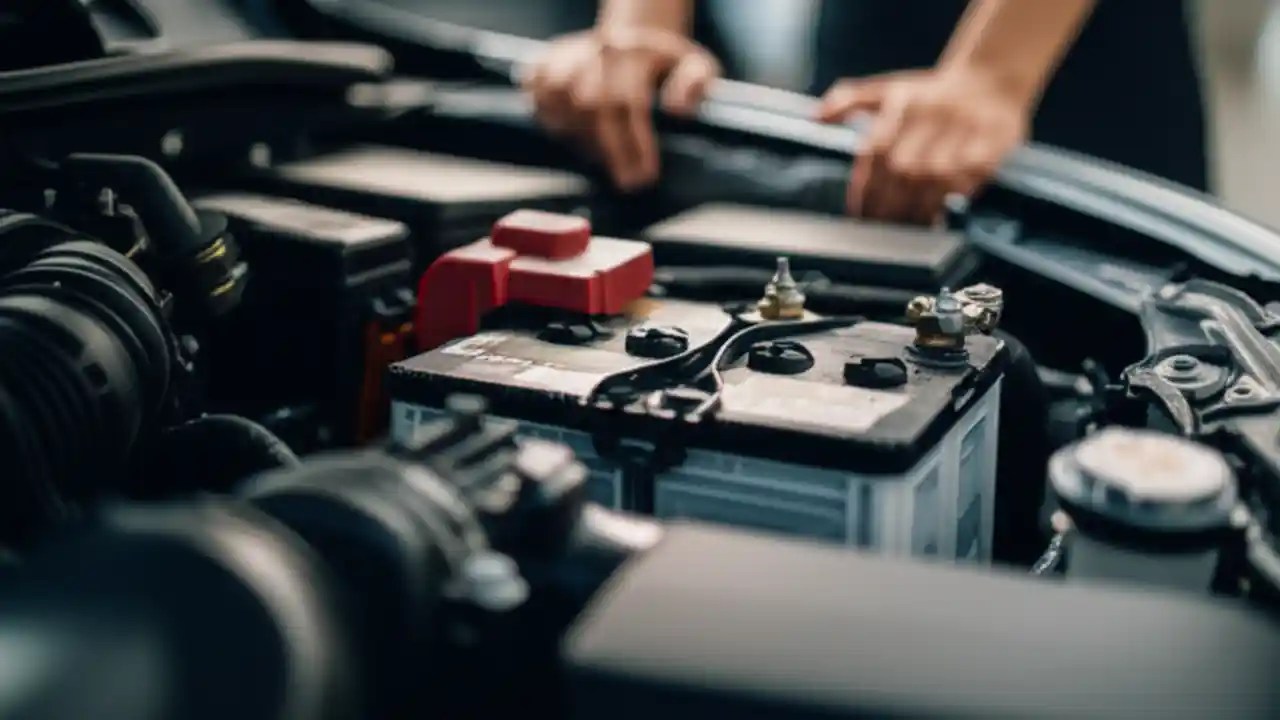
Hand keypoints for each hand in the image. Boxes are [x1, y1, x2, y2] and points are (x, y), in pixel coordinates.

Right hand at [522, 28, 720, 190]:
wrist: (630, 36)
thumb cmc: (666, 62)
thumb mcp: (698, 65)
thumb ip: (697, 83)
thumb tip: (676, 111)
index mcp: (633, 52)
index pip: (629, 102)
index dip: (634, 144)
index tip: (644, 179)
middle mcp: (595, 51)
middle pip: (592, 106)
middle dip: (609, 151)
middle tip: (627, 182)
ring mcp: (567, 55)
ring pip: (561, 104)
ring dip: (580, 138)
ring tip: (602, 157)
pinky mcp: (544, 61)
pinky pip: (535, 94)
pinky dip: (548, 117)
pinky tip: (571, 133)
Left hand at [816, 68, 1030, 224]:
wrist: (990, 79)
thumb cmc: (931, 92)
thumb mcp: (886, 89)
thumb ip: (848, 101)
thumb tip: (817, 116)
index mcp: (899, 106)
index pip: (873, 155)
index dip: (865, 191)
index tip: (859, 216)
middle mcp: (927, 118)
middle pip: (900, 171)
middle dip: (887, 206)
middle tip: (879, 232)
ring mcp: (959, 132)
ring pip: (931, 179)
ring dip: (916, 210)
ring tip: (904, 230)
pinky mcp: (987, 145)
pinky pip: (965, 180)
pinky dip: (947, 202)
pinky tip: (935, 218)